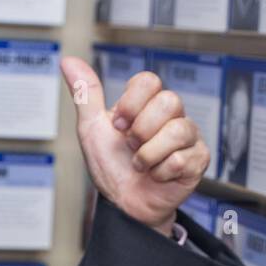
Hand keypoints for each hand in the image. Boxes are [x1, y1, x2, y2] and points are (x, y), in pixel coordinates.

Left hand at [60, 56, 209, 235]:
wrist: (123, 204)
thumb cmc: (111, 166)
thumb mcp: (91, 130)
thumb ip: (86, 94)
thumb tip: (67, 60)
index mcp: (147, 104)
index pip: (149, 80)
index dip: (131, 103)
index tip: (117, 126)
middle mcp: (171, 116)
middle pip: (169, 101)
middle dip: (140, 131)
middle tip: (131, 147)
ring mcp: (188, 137)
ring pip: (178, 130)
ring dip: (148, 155)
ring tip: (141, 165)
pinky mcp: (198, 160)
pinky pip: (182, 159)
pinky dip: (160, 173)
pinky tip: (157, 176)